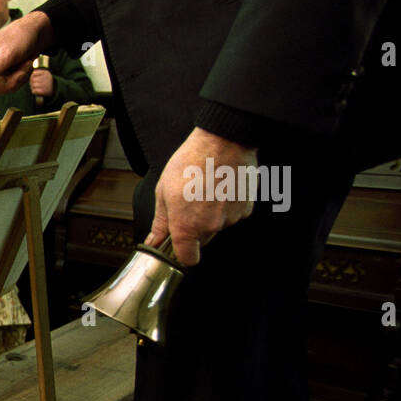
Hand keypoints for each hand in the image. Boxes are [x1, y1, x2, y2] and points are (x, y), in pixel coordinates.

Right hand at [0, 10, 54, 116]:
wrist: (36, 32)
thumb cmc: (18, 37)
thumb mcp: (6, 54)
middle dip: (8, 82)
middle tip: (20, 66)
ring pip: (3, 90)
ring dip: (18, 78)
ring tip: (24, 62)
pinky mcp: (6, 76)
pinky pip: (12, 87)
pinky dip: (23, 77)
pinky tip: (26, 64)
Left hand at [148, 128, 256, 266]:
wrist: (223, 141)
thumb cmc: (191, 162)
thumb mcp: (164, 192)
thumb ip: (160, 222)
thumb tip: (155, 240)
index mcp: (187, 227)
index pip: (188, 259)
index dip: (182, 253)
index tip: (178, 244)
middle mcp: (211, 227)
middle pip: (202, 241)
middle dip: (194, 229)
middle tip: (189, 204)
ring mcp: (231, 218)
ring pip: (217, 226)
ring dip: (211, 215)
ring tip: (205, 190)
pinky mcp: (246, 208)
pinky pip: (232, 215)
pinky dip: (226, 206)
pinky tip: (219, 188)